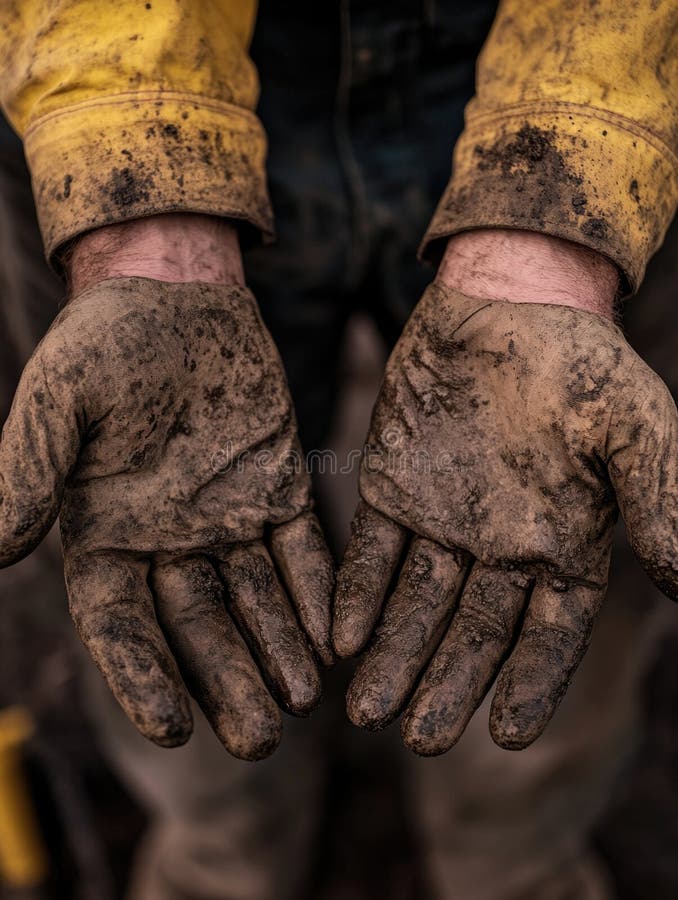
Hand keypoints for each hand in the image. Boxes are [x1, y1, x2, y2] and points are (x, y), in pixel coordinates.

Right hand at [0, 215, 333, 759]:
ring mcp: (227, 515)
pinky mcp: (278, 485)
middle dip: (228, 681)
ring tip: (304, 700)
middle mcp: (169, 538)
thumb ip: (26, 473)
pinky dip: (315, 590)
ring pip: (255, 599)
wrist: (171, 293)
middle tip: (261, 738)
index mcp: (107, 532)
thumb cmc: (102, 343)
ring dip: (279, 649)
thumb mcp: (56, 403)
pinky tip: (334, 635)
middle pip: (198, 625)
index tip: (173, 726)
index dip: (143, 674)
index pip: (121, 622)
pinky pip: (300, 547)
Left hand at [333, 230, 676, 753]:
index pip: (548, 631)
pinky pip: (371, 550)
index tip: (507, 737)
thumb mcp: (634, 427)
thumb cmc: (582, 363)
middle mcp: (498, 545)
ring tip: (366, 710)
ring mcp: (441, 519)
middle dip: (446, 685)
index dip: (532, 682)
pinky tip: (342, 636)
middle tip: (417, 741)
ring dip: (393, 653)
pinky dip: (358, 591)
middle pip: (472, 632)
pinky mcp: (390, 487)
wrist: (509, 299)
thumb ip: (662, 501)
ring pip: (415, 603)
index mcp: (562, 543)